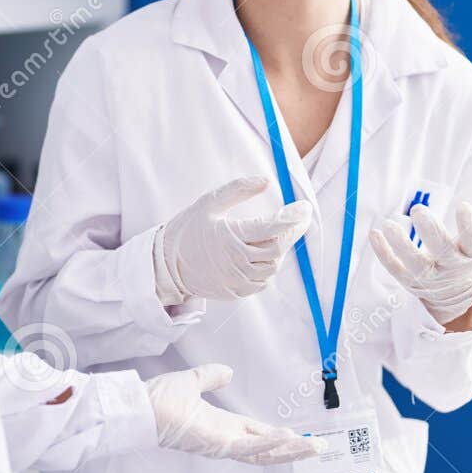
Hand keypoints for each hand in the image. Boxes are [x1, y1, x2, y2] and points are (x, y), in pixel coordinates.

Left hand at [147, 364, 322, 464]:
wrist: (139, 408)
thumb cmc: (159, 398)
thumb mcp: (192, 381)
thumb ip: (210, 377)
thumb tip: (229, 373)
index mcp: (222, 427)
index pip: (258, 434)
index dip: (280, 437)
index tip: (302, 437)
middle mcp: (225, 440)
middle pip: (267, 449)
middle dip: (294, 450)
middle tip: (319, 448)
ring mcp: (222, 446)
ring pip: (263, 454)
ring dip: (289, 451)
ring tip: (313, 447)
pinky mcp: (217, 445)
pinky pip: (249, 446)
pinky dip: (270, 443)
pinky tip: (289, 438)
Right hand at [154, 176, 310, 303]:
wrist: (166, 264)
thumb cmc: (188, 229)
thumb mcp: (209, 202)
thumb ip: (238, 189)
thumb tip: (265, 181)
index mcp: (232, 238)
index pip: (273, 228)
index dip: (293, 218)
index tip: (304, 208)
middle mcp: (238, 262)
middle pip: (278, 248)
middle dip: (292, 232)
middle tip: (300, 218)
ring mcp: (237, 280)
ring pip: (272, 267)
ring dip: (279, 250)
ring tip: (279, 234)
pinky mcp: (236, 291)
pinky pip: (262, 281)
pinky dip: (267, 267)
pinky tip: (264, 254)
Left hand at [370, 187, 471, 326]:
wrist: (457, 294)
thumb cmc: (471, 253)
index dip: (470, 226)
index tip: (464, 206)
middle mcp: (451, 267)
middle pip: (442, 252)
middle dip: (431, 232)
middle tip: (419, 210)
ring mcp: (429, 277)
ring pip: (414, 264)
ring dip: (400, 245)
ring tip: (388, 225)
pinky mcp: (409, 281)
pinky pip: (394, 269)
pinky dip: (383, 254)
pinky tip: (374, 234)